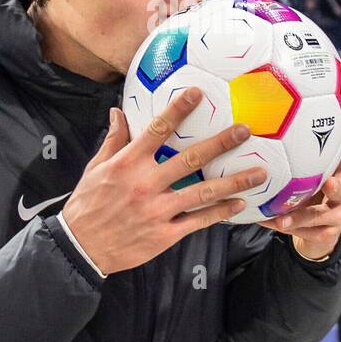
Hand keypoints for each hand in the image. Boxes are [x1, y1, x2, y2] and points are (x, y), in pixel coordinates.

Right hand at [61, 86, 266, 274]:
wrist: (81, 247)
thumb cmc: (88, 204)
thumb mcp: (95, 168)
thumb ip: (113, 140)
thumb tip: (117, 112)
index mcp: (128, 163)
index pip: (157, 130)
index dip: (178, 110)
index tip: (197, 93)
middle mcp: (146, 184)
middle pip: (190, 159)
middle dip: (220, 143)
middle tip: (244, 131)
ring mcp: (158, 210)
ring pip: (203, 192)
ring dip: (234, 182)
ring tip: (259, 173)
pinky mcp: (165, 233)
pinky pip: (199, 220)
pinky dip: (221, 212)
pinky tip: (240, 204)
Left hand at [263, 120, 340, 260]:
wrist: (319, 232)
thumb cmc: (313, 194)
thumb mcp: (312, 176)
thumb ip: (302, 158)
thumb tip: (278, 125)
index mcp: (340, 175)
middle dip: (336, 186)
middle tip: (328, 182)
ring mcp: (338, 216)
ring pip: (319, 216)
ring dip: (298, 217)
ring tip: (280, 219)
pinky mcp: (327, 234)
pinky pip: (305, 233)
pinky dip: (285, 228)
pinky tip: (268, 223)